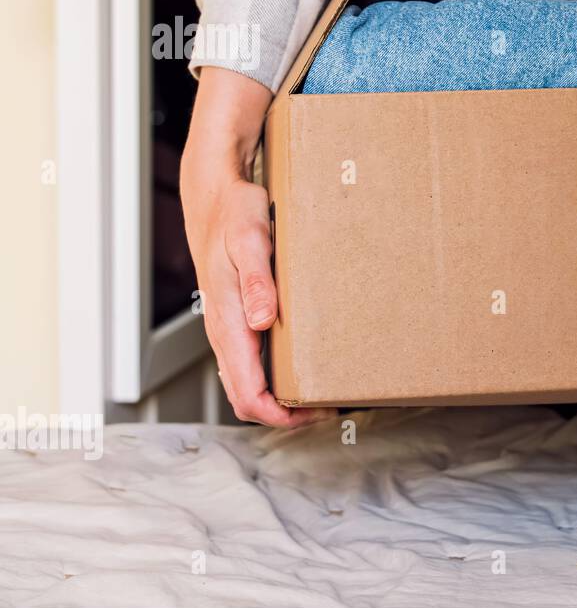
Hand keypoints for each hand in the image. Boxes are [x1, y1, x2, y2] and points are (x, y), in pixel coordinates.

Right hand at [180, 68, 334, 427]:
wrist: (216, 191)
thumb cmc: (233, 213)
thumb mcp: (249, 241)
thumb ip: (256, 281)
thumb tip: (261, 322)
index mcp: (227, 321)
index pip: (245, 392)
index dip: (279, 415)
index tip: (316, 414)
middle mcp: (225, 330)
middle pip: (246, 395)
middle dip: (285, 413)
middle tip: (330, 409)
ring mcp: (231, 324)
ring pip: (249, 379)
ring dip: (282, 395)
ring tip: (325, 391)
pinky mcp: (239, 314)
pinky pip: (253, 358)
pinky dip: (277, 371)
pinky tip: (307, 360)